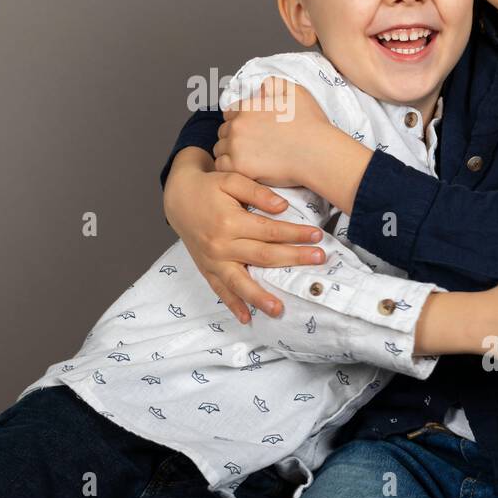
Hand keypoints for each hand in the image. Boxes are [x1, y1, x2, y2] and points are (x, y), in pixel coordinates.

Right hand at [163, 148, 325, 323]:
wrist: (178, 196)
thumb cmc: (208, 186)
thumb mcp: (231, 179)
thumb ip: (257, 192)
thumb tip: (283, 207)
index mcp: (230, 221)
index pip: (270, 231)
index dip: (295, 234)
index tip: (317, 235)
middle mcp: (221, 245)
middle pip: (263, 257)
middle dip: (293, 259)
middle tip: (319, 259)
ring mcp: (212, 260)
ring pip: (240, 283)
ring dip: (260, 297)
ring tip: (279, 309)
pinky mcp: (206, 269)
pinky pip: (220, 290)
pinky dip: (232, 305)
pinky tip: (245, 318)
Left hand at [215, 77, 329, 188]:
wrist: (316, 152)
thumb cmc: (310, 124)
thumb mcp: (294, 92)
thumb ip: (274, 84)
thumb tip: (261, 88)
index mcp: (248, 107)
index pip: (229, 112)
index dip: (237, 120)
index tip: (247, 128)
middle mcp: (238, 126)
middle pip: (223, 131)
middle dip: (233, 136)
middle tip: (247, 145)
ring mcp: (236, 147)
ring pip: (220, 149)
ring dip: (229, 152)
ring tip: (245, 158)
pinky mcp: (239, 168)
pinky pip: (221, 167)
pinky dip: (229, 168)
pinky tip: (242, 169)